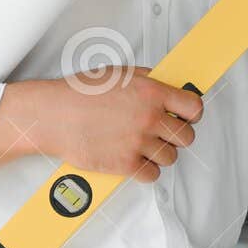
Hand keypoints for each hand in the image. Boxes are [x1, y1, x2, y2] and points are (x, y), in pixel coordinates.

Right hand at [0, 66, 201, 179]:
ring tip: (145, 146)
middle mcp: (149, 118)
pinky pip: (152, 174)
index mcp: (151, 92)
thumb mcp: (120, 73)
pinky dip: (146, 170)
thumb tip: (169, 84)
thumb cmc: (80, 93)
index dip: (192, 114)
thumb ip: (148, 79)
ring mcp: (138, 143)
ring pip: (171, 157)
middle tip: (163, 132)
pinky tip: (136, 160)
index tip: (186, 117)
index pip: (194, 108)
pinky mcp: (125, 165)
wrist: (53, 115)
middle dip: (177, 135)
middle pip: (186, 137)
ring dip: (160, 153)